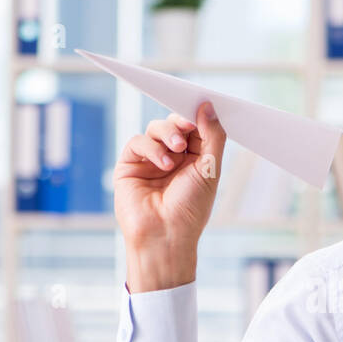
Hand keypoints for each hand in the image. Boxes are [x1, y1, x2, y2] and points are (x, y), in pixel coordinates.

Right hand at [114, 102, 226, 291]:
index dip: (199, 115)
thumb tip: (208, 105)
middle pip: (175, 124)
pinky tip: (163, 163)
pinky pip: (138, 142)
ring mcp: (151, 161)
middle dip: (181, 121)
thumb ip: (212, 136)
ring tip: (176, 152)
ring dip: (167, 134)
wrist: (165, 237)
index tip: (203, 104)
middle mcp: (173, 158)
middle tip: (188, 126)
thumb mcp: (209, 169)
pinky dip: (151, 147)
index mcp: (195, 159)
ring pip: (156, 128)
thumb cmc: (190, 209)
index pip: (196, 128)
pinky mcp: (130, 165)